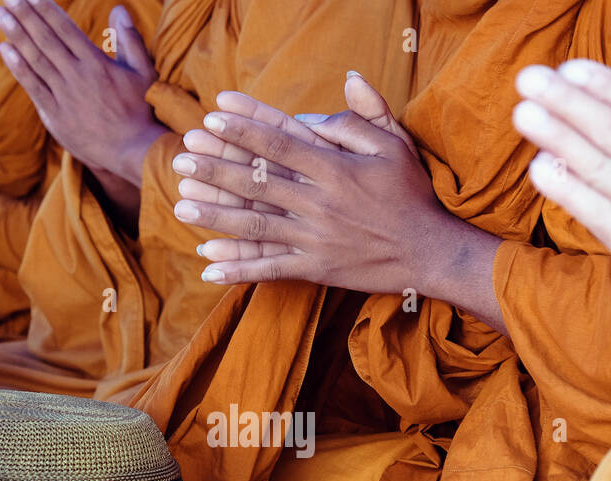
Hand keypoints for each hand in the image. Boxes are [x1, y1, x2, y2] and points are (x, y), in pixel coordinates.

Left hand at [0, 1, 164, 186]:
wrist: (132, 151)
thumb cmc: (140, 111)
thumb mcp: (143, 72)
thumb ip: (130, 39)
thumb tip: (120, 9)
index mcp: (96, 63)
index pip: (65, 29)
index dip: (46, 10)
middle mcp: (76, 76)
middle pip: (45, 39)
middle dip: (25, 16)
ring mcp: (64, 96)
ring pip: (35, 60)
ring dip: (16, 35)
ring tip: (1, 15)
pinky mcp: (55, 116)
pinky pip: (33, 87)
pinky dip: (18, 68)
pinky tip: (6, 50)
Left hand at [173, 73, 474, 297]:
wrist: (430, 252)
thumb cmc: (412, 194)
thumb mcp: (396, 145)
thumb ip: (366, 115)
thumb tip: (346, 81)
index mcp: (335, 168)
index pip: (280, 143)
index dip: (244, 128)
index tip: (213, 115)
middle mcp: (320, 202)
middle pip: (259, 182)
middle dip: (217, 168)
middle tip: (181, 157)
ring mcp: (315, 238)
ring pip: (256, 226)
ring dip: (216, 216)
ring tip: (181, 205)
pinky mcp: (315, 269)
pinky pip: (270, 268)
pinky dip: (239, 268)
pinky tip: (208, 265)